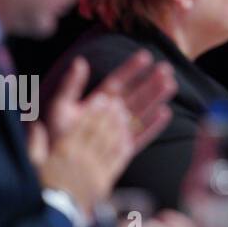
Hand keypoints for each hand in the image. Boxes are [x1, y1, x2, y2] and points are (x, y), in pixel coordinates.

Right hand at [37, 95, 136, 217]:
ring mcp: (96, 169)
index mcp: (65, 151)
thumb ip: (34, 144)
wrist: (53, 218)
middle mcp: (83, 157)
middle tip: (118, 103)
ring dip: (119, 127)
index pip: (82, 126)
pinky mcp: (105, 182)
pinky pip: (117, 162)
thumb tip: (35, 125)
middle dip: (109, 115)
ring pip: (110, 143)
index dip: (94, 111)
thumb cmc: (40, 191)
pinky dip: (124, 149)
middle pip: (99, 131)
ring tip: (125, 115)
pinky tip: (129, 139)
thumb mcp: (31, 166)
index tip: (102, 99)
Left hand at [47, 51, 175, 154]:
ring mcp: (120, 130)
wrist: (58, 171)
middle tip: (166, 68)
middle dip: (151, 81)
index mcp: (98, 102)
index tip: (146, 55)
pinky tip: (165, 113)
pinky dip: (154, 125)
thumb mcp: (60, 107)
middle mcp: (112, 114)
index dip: (132, 68)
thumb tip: (80, 61)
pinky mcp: (125, 148)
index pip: (118, 81)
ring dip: (156, 98)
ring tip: (170, 84)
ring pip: (142, 111)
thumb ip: (70, 85)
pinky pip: (142, 135)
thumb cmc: (57, 137)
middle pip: (135, 94)